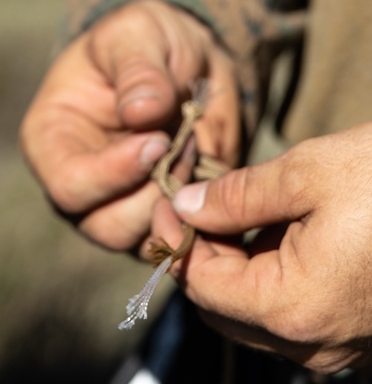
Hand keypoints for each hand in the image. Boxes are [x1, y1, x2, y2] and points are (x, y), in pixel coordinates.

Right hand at [19, 0, 238, 256]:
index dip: (113, 173)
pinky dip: (205, 218)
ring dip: (181, 204)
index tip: (157, 139)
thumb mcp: (136, 35)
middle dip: (154, 192)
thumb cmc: (144, 40)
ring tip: (196, 147)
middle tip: (186, 143)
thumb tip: (141, 112)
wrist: (184, 58)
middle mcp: (78, 186)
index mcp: (51, 142)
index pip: (69, 186)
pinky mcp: (161, 219)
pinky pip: (182, 240)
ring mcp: (118, 208)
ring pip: (145, 243)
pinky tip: (214, 171)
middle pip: (106, 226)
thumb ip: (136, 70)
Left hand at [162, 124, 371, 372]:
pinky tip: (277, 231)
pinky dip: (271, 278)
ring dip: (233, 267)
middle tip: (192, 203)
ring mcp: (344, 348)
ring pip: (256, 315)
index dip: (176, 240)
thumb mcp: (307, 174)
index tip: (169, 198)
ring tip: (234, 210)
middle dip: (200, 256)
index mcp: (294, 309)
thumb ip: (235, 198)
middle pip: (222, 309)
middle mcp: (316, 345)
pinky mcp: (364, 335)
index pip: (200, 286)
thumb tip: (186, 207)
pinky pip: (294, 316)